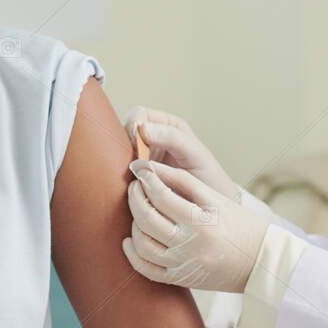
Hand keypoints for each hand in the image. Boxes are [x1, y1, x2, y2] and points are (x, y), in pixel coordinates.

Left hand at [121, 159, 269, 293]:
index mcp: (203, 221)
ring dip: (133, 223)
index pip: (161, 196)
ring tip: (138, 209)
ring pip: (142, 244)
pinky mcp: (180, 280)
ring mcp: (184, 265)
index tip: (140, 170)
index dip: (146, 180)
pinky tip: (131, 239)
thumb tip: (147, 167)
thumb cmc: (239, 224)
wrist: (261, 262)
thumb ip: (181, 180)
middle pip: (147, 219)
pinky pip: (146, 270)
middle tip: (135, 186)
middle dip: (134, 198)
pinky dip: (132, 254)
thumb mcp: (215, 197)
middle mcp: (191, 245)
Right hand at [122, 107, 238, 200]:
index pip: (137, 115)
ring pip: (117, 153)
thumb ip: (172, 137)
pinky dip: (122, 178)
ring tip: (137, 177)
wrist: (210, 211)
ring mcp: (141, 158)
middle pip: (122, 132)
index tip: (139, 149)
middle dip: (124, 147)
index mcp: (166, 125)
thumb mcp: (195, 154)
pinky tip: (136, 187)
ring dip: (122, 164)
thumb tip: (142, 129)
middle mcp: (151, 139)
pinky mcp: (135, 178)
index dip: (133, 128)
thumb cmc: (209, 180)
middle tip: (136, 166)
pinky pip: (119, 173)